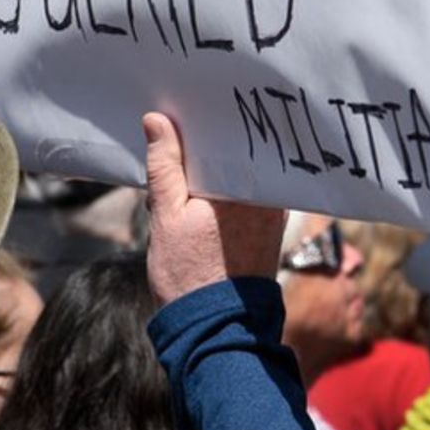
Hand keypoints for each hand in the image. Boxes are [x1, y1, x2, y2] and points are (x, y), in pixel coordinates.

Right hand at [143, 112, 286, 304]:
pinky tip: (195, 188)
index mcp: (247, 188)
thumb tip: (158, 120)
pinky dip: (221, 186)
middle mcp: (268, 196)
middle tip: (175, 123)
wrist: (214, 328)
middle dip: (206, 140)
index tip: (185, 101)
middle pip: (237, 151)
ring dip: (212, 164)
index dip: (207, 116)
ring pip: (238, 172)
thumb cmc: (188, 275)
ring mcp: (271, 212)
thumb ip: (164, 166)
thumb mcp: (166, 216)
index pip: (232, 135)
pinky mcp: (267, 228)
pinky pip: (242, 192)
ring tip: (180, 156)